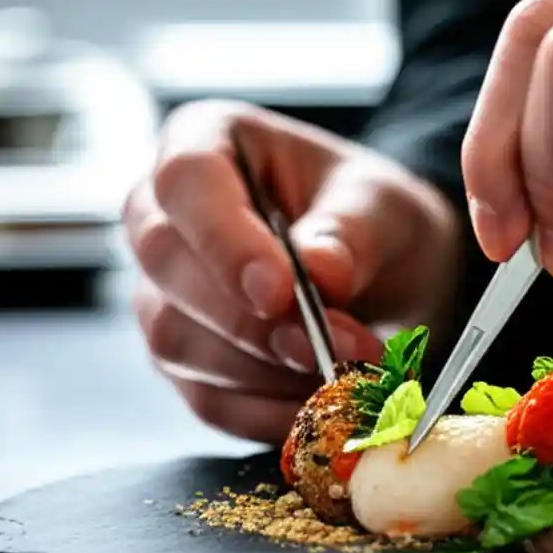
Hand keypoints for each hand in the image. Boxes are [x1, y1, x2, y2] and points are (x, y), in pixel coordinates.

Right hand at [124, 101, 458, 442]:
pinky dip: (268, 412)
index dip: (224, 240)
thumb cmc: (375, 220)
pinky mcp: (183, 361)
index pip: (186, 181)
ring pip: (176, 340)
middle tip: (330, 344)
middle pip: (165, 264)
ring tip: (346, 372)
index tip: (279, 292)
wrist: (390, 277)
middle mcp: (164, 214)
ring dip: (266, 370)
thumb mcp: (385, 208)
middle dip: (251, 318)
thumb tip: (319, 273)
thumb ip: (351, 234)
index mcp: (206, 141)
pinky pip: (206, 398)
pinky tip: (322, 405)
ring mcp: (163, 292)